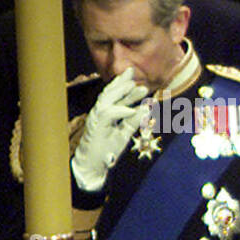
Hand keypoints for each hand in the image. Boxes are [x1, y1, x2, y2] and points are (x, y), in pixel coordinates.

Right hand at [71, 68, 147, 190]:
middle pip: (110, 94)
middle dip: (122, 83)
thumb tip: (145, 108)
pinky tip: (132, 109)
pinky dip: (120, 111)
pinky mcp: (96, 127)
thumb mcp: (124, 134)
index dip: (122, 84)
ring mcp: (96, 119)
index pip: (114, 96)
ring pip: (107, 100)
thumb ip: (133, 121)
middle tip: (134, 74)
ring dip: (122, 93)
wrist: (94, 165)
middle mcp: (100, 113)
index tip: (134, 76)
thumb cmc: (107, 149)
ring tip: (135, 87)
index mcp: (106, 113)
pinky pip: (108, 115)